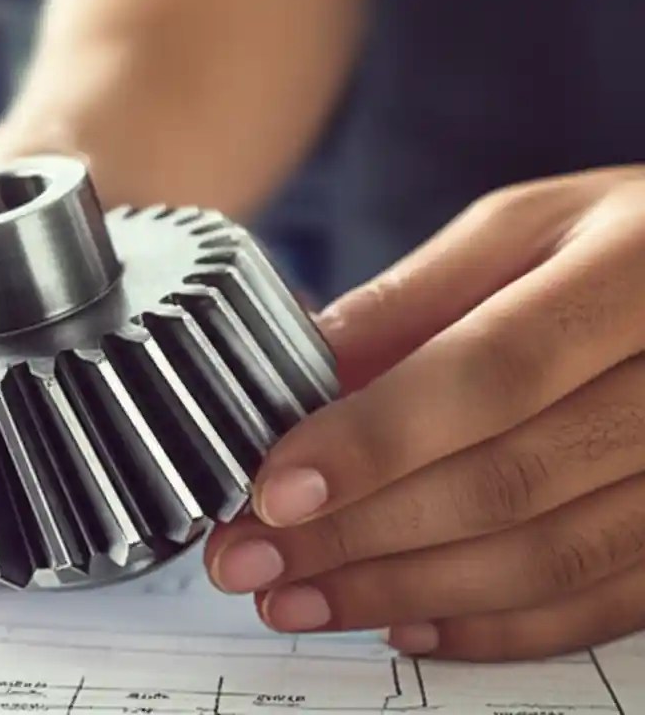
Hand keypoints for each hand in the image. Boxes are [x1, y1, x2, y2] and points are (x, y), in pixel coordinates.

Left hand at [205, 166, 644, 660]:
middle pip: (510, 482)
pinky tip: (403, 622)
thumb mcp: (521, 231)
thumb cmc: (616, 245)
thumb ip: (412, 300)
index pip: (493, 372)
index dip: (374, 441)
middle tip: (250, 560)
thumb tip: (295, 366)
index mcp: (633, 273)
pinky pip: (603, 605)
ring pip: (550, 558)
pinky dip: (493, 627)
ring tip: (298, 599)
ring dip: (405, 592)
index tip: (273, 490)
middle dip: (359, 533)